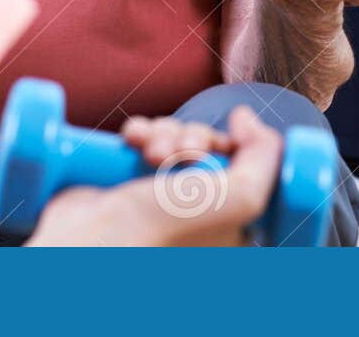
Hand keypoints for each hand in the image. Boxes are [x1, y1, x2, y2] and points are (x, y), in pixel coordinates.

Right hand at [26, 106, 282, 245]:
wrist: (93, 239)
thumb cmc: (167, 231)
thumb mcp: (240, 198)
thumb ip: (265, 157)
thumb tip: (246, 118)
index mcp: (229, 224)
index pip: (247, 169)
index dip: (239, 147)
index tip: (229, 143)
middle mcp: (196, 210)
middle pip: (210, 148)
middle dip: (196, 138)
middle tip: (184, 152)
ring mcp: (160, 194)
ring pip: (176, 138)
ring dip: (166, 133)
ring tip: (150, 152)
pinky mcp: (128, 178)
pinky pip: (144, 136)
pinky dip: (140, 131)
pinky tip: (132, 140)